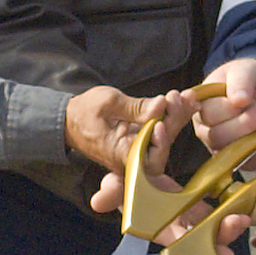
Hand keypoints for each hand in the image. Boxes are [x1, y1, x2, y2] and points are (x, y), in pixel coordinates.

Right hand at [63, 83, 191, 174]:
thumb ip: (136, 107)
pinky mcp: (143, 140)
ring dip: (177, 116)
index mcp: (119, 153)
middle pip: (162, 146)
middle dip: (174, 121)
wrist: (70, 120)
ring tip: (185, 96)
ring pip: (166, 138)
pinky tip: (185, 101)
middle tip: (179, 98)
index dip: (160, 143)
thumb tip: (161, 106)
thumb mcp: (108, 103)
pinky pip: (161, 131)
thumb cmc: (84, 112)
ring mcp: (138, 149)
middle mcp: (132, 157)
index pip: (148, 158)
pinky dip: (173, 116)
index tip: (162, 122)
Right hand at [195, 57, 255, 150]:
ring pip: (229, 150)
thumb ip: (241, 81)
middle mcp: (205, 127)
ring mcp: (218, 145)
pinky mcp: (235, 158)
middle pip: (217, 135)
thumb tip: (238, 100)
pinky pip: (243, 162)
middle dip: (244, 123)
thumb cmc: (249, 79)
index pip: (208, 114)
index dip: (228, 109)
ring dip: (252, 135)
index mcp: (201, 104)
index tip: (246, 100)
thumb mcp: (246, 70)